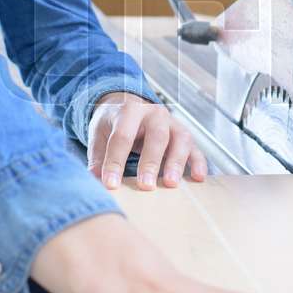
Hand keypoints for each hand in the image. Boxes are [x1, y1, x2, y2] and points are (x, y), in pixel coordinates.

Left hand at [87, 91, 207, 190]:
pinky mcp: (184, 134)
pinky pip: (195, 147)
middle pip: (156, 135)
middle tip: (145, 185)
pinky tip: (197, 178)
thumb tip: (94, 180)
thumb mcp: (100, 133)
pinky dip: (198, 162)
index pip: (122, 137)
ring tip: (170, 184)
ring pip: (180, 139)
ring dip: (176, 162)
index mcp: (129, 110)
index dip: (115, 162)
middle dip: (151, 162)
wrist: (129, 106)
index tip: (111, 184)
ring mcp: (172, 123)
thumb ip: (97, 156)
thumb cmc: (114, 123)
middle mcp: (154, 113)